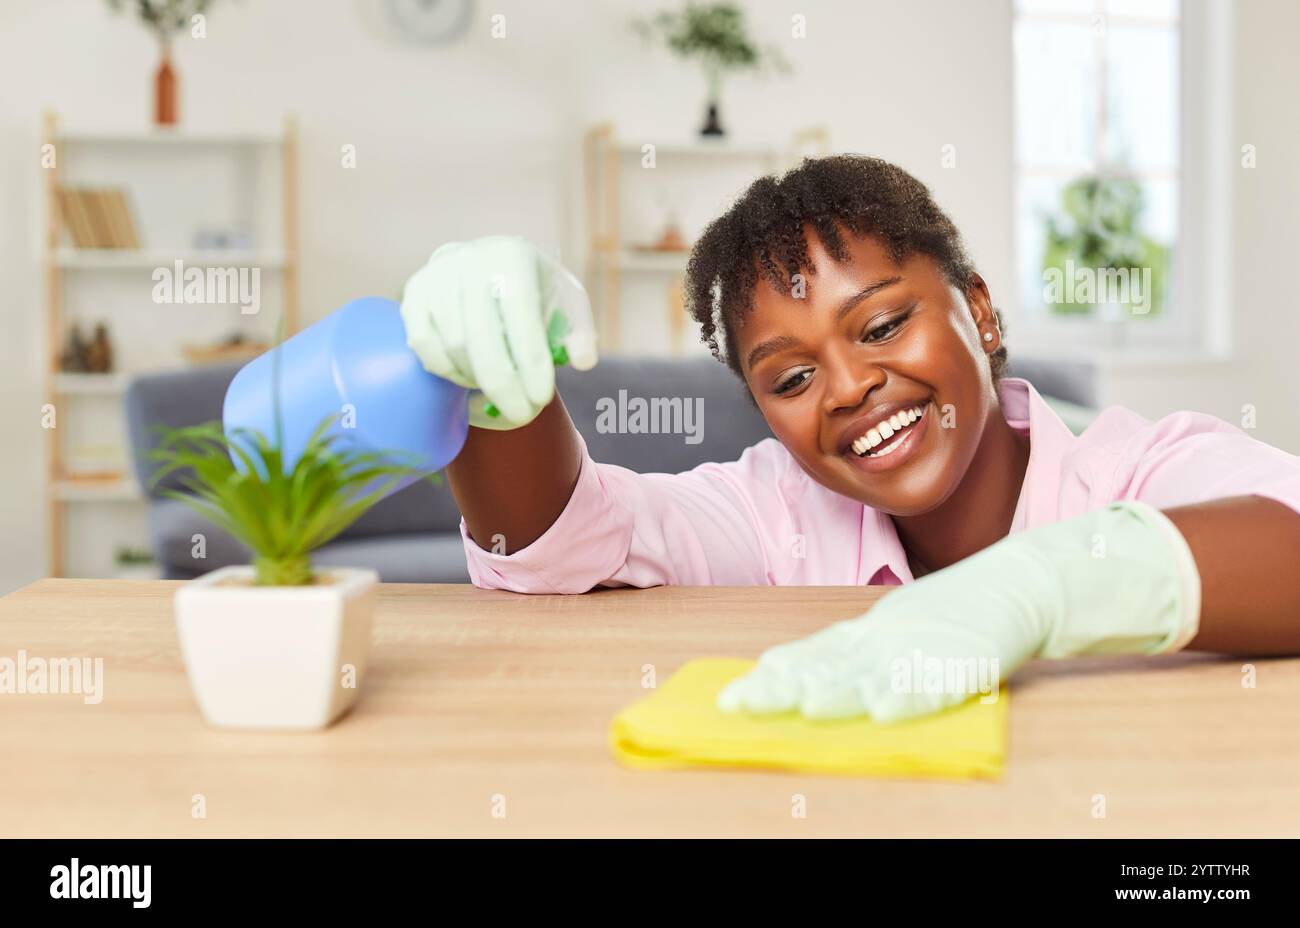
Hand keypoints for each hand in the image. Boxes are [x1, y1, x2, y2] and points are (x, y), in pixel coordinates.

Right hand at [400, 235, 597, 429]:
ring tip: (500, 393)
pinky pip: (424, 345)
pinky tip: (469, 380)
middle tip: (521, 416)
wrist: (486, 263)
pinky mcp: (413, 295)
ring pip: (453, 346)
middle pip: (482, 339)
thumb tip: (584, 362)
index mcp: (513, 258)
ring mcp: (437, 277)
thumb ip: (579, 332)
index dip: (531, 364)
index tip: (541, 399)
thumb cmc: (534, 290)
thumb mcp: (566, 302)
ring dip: (477, 380)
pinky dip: (447, 371)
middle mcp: (470, 262)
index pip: (522, 319)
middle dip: (503, 386)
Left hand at [718, 500, 1200, 722]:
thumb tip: (809, 675)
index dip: (778, 673)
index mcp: (873, 629)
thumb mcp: (899, 626)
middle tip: (739, 705)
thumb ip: (858, 652)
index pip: (815, 651)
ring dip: (836, 692)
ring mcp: (925, 647)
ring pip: (872, 674)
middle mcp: (889, 637)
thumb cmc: (957, 611)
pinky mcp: (966, 660)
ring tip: (803, 708)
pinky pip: (933, 684)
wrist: (1022, 582)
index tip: (737, 691)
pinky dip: (907, 698)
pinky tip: (883, 711)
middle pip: (828, 664)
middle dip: (783, 686)